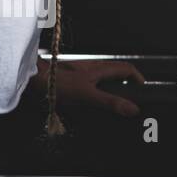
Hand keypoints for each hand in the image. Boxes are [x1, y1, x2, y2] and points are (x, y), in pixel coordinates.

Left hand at [28, 58, 145, 117]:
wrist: (33, 78)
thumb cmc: (57, 83)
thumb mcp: (87, 95)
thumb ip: (110, 102)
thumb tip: (132, 109)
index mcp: (100, 68)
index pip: (126, 68)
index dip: (137, 78)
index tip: (143, 89)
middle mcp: (92, 67)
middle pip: (116, 71)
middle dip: (126, 82)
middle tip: (130, 97)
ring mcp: (81, 71)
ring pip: (103, 76)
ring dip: (111, 86)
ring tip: (114, 101)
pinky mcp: (71, 77)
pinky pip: (90, 82)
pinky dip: (97, 90)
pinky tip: (91, 101)